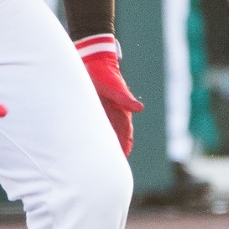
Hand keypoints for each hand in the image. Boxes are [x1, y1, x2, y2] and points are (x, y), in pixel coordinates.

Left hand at [76, 35, 142, 154]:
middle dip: (115, 151)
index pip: (126, 135)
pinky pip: (98, 125)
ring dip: (105, 144)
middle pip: (117, 137)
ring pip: (107, 133)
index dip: (125, 148)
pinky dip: (96, 135)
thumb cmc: (104, 74)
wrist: (93, 61)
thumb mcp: (114, 87)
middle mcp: (115, 114)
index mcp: (122, 111)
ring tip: (96, 160)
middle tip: (105, 166)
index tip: (122, 160)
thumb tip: (140, 108)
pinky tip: (87, 143)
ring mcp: (105, 111)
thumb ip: (125, 99)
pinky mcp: (96, 107)